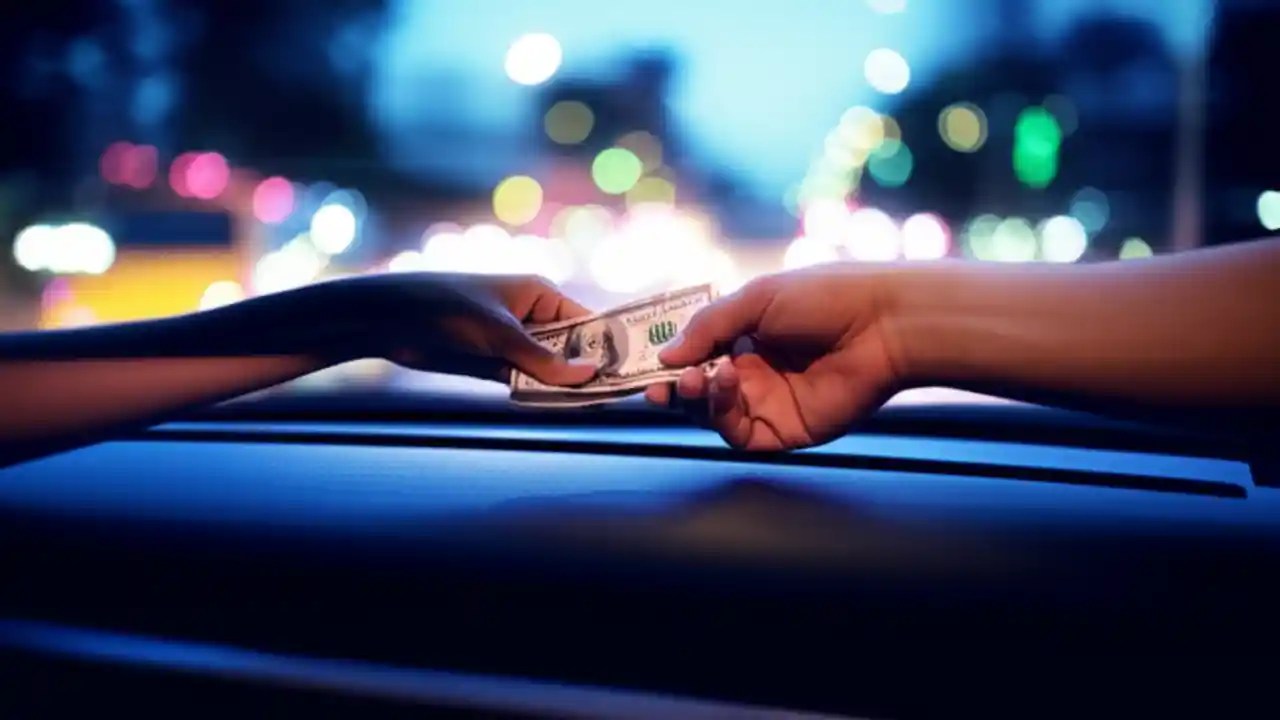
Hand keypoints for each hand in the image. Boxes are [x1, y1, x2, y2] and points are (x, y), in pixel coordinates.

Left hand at [356, 273, 596, 385]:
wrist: (390, 321)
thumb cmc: (447, 309)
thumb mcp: (500, 334)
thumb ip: (542, 359)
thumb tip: (588, 375)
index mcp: (539, 294)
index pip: (586, 320)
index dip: (605, 344)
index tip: (627, 369)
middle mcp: (531, 317)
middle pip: (571, 348)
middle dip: (587, 370)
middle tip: (614, 395)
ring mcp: (513, 343)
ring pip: (550, 368)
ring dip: (564, 386)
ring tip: (592, 406)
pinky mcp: (495, 365)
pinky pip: (526, 381)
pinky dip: (539, 393)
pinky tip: (559, 406)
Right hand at [645, 265, 903, 449]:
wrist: (883, 324)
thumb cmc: (826, 298)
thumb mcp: (757, 298)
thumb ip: (708, 326)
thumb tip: (665, 356)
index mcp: (748, 336)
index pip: (697, 354)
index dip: (670, 360)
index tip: (646, 361)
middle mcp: (755, 372)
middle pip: (697, 391)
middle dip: (674, 387)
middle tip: (660, 384)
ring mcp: (768, 403)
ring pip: (711, 415)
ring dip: (696, 397)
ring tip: (699, 377)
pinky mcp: (784, 430)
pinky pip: (738, 433)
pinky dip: (721, 413)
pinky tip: (726, 384)